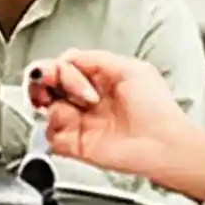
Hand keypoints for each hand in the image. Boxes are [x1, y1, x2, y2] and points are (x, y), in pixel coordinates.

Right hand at [28, 49, 193, 178]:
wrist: (164, 145)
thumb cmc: (157, 109)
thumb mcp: (129, 69)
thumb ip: (94, 59)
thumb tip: (66, 58)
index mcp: (96, 79)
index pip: (61, 65)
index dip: (59, 68)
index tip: (70, 75)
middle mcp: (84, 99)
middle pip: (43, 83)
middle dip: (41, 80)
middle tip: (47, 82)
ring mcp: (78, 122)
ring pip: (42, 108)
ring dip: (53, 105)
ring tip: (74, 109)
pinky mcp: (76, 145)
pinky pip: (50, 135)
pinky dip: (56, 128)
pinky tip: (75, 126)